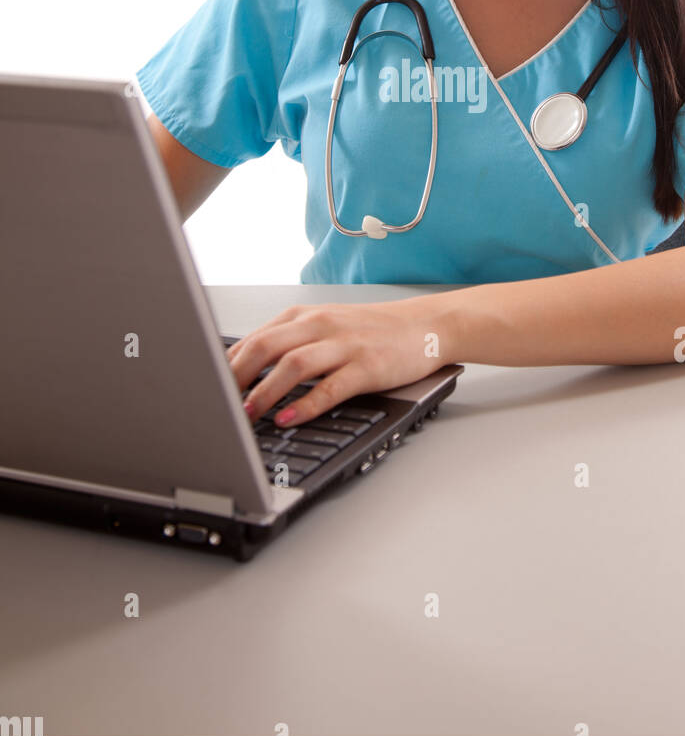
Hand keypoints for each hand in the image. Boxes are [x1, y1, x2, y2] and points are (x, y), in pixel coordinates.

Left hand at [226, 298, 451, 428]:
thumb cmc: (372, 330)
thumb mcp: (325, 327)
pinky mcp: (367, 366)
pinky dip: (305, 404)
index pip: (254, 338)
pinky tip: (288, 418)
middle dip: (237, 377)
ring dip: (265, 391)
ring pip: (294, 365)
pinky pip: (330, 387)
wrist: (425, 325)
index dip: (227, 365)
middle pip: (266, 347)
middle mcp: (321, 326)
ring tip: (247, 414)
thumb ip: (288, 343)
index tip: (208, 388)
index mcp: (305, 317)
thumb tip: (244, 370)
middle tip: (218, 403)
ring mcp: (344, 345)